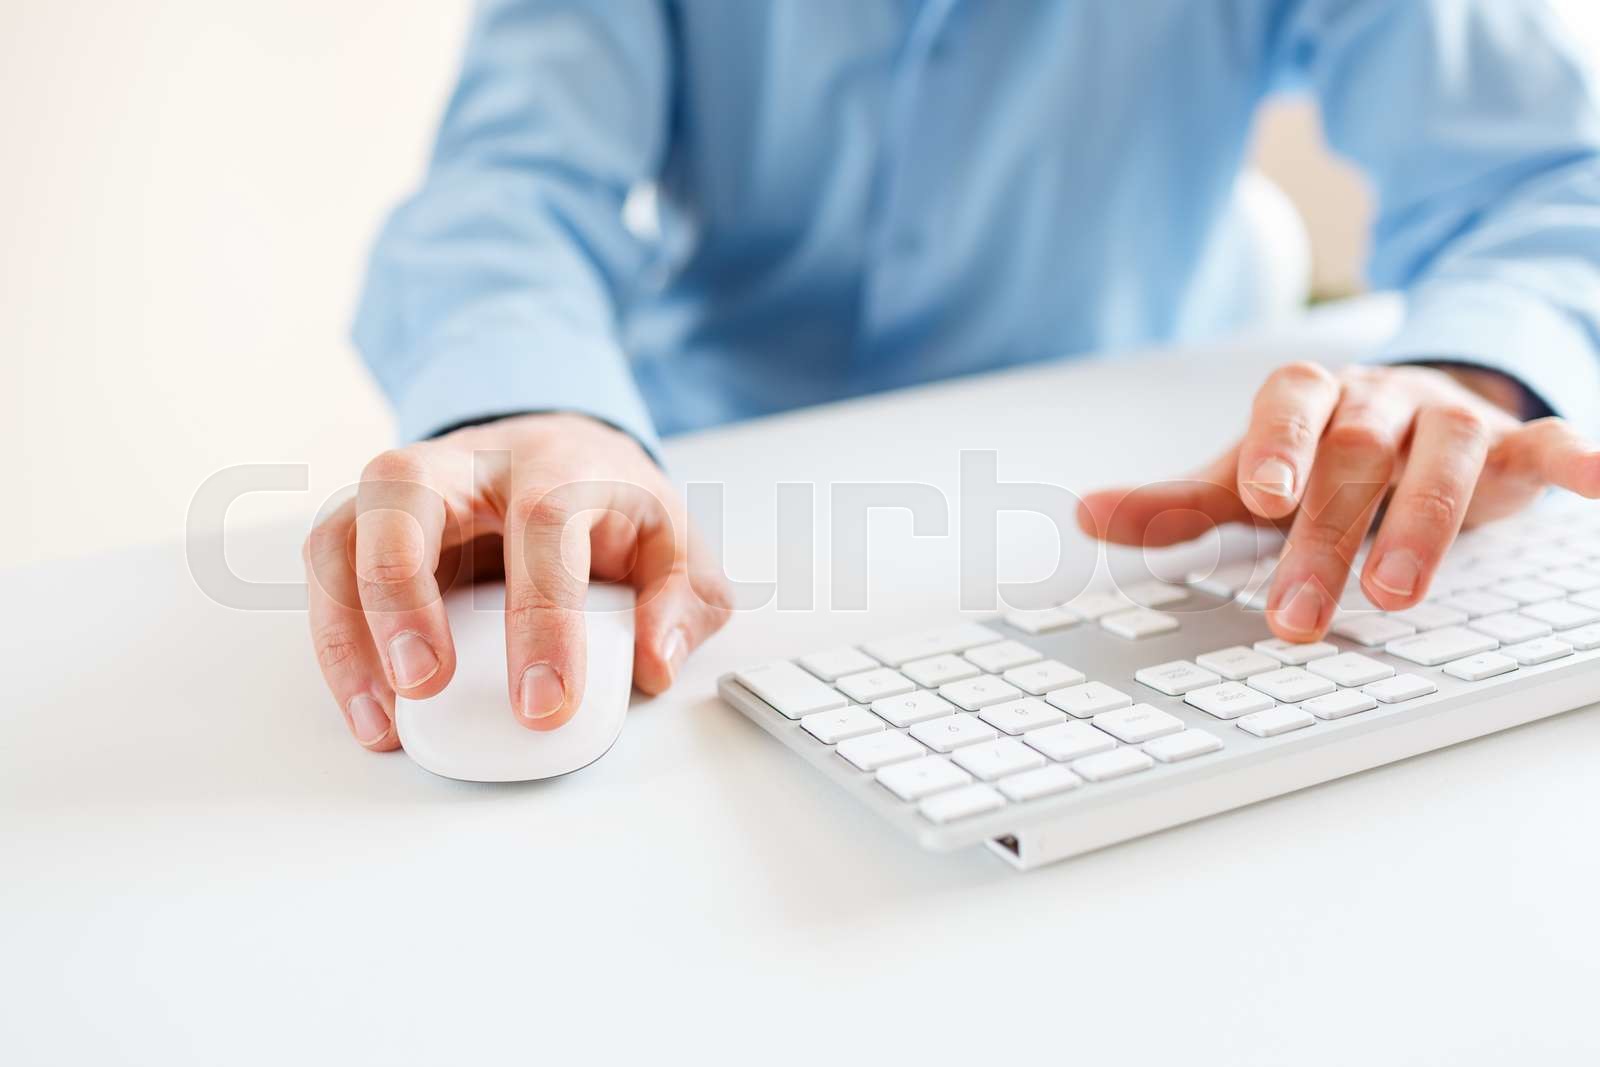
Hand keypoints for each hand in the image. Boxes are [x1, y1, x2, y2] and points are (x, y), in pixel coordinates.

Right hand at [302, 413, 731, 750]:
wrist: (556, 448)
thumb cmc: (608, 502)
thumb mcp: (674, 541)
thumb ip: (685, 601)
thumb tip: (655, 663)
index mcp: (556, 464)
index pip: (542, 524)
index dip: (542, 618)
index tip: (544, 704)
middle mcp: (467, 465)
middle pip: (406, 495)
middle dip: (404, 595)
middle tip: (427, 686)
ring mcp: (405, 491)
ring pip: (343, 534)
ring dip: (349, 631)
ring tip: (383, 721)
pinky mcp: (365, 524)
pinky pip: (327, 574)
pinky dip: (335, 645)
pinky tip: (369, 710)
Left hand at [1077, 363, 1599, 640]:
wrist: (1398, 413)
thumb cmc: (1310, 458)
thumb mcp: (1243, 478)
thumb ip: (1175, 503)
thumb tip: (1086, 515)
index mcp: (1306, 399)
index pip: (1287, 408)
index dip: (1278, 448)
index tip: (1262, 497)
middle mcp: (1376, 401)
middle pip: (1355, 457)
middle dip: (1328, 536)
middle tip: (1300, 615)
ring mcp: (1446, 420)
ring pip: (1444, 456)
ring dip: (1424, 522)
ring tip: (1397, 593)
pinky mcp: (1511, 445)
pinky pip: (1547, 443)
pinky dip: (1577, 457)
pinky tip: (1599, 476)